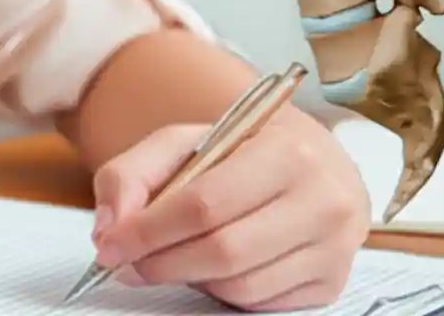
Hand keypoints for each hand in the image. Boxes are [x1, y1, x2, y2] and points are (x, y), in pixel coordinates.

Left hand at [89, 114, 370, 311]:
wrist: (312, 166)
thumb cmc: (242, 153)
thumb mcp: (183, 143)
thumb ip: (132, 175)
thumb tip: (110, 228)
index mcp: (286, 153)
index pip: (204, 203)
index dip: (148, 230)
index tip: (110, 246)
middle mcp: (322, 201)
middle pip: (223, 251)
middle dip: (161, 263)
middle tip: (127, 263)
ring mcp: (333, 248)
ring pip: (240, 285)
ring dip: (191, 278)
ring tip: (172, 256)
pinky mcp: (331, 283)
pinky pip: (260, 304)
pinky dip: (222, 291)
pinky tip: (212, 266)